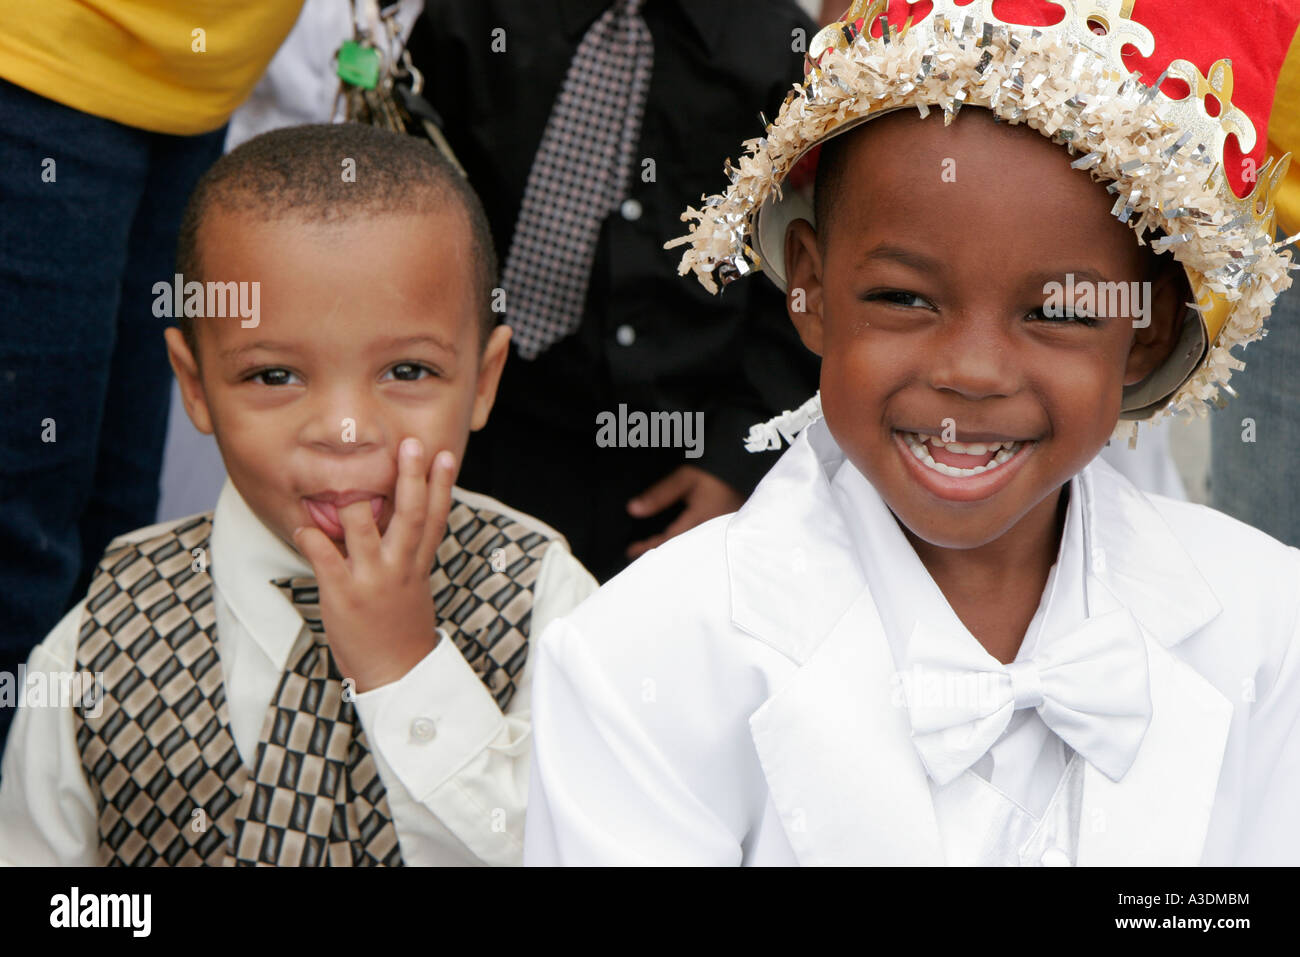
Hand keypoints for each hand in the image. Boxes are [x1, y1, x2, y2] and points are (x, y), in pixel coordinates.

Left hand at [293, 438, 455, 692]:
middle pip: (410, 516)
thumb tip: (398, 519)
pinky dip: (311, 539)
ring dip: (356, 505)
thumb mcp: (413, 586)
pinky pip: (325, 559)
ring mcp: (372, 580)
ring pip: (366, 533)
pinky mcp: (343, 595)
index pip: (435, 518)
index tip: (445, 455)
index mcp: (417, 564)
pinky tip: (301, 524)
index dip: (442, 486)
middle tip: (410, 445)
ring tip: (349, 477)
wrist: (397, 674)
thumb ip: (406, 552)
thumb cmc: (400, 627)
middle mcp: (399, 567)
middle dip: (410, 479)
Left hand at [625, 465, 744, 559]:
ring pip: (694, 549)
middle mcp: (712, 533)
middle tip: (642, 559)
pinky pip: (705, 543)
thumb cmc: (716, 471)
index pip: (668, 541)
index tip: (630, 551)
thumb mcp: (685, 479)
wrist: (747, 465)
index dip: (648, 547)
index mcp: (699, 522)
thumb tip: (633, 509)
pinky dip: (689, 546)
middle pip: (682, 552)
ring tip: (659, 555)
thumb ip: (660, 496)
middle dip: (661, 556)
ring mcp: (723, 533)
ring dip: (675, 553)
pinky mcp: (729, 530)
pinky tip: (684, 545)